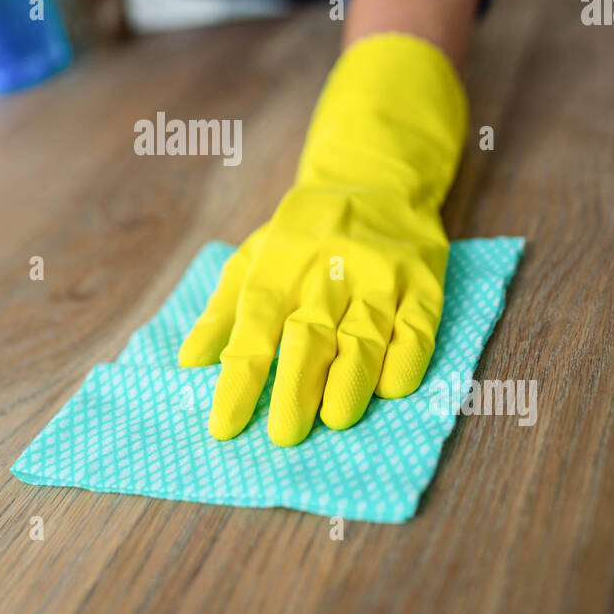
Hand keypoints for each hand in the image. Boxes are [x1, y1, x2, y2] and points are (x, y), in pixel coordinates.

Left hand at [177, 32, 468, 446]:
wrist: (374, 179)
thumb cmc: (303, 234)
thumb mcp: (252, 256)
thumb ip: (223, 310)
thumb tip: (190, 363)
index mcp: (280, 266)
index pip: (254, 326)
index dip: (239, 378)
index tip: (225, 426)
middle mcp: (328, 270)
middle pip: (310, 334)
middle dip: (296, 386)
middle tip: (285, 435)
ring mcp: (379, 275)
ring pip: (365, 333)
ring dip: (351, 378)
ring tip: (337, 419)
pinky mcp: (423, 282)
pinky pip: (417, 325)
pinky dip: (406, 359)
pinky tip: (392, 388)